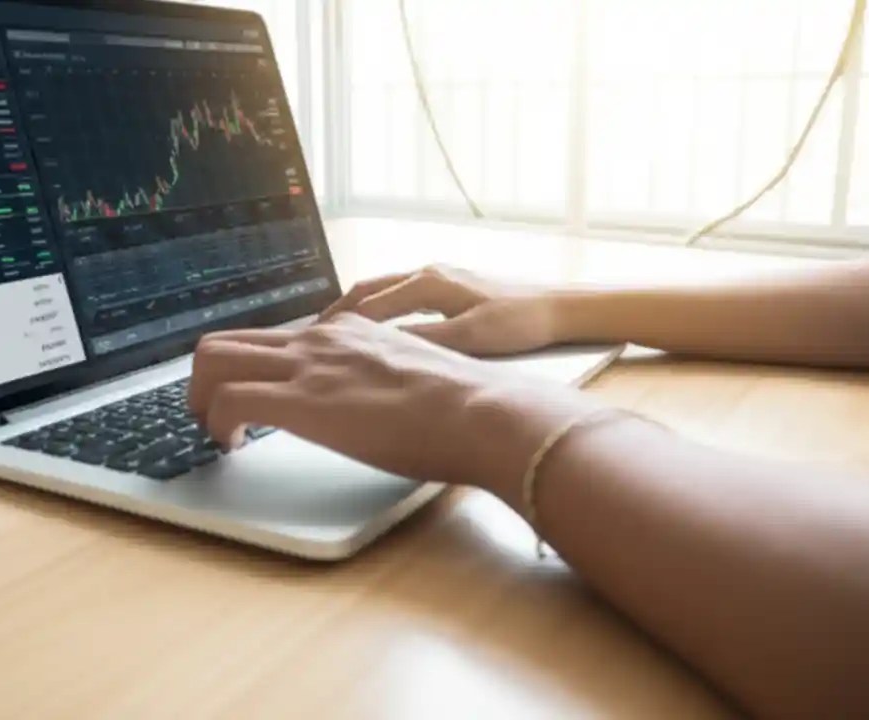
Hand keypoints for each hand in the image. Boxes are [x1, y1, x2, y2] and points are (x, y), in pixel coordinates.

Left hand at [188, 313, 600, 492]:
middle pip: (227, 340)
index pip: (276, 337)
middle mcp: (320, 339)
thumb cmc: (467, 408)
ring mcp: (309, 366)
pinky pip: (227, 401)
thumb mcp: (416, 378)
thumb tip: (384, 406)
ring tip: (217, 434)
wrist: (484, 413)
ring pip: (212, 360)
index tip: (255, 401)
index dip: (252, 372)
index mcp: (350, 331)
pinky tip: (231, 447)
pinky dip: (214, 425)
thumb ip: (386, 381)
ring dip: (199, 399)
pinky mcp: (302, 401)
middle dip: (204, 381)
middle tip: (214, 418)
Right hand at [320, 265, 560, 355]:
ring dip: (356, 308)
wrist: (558, 307)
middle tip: (310, 336)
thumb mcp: (470, 336)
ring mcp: (439, 277)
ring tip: (333, 333)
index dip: (338, 326)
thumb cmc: (519, 321)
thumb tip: (379, 347)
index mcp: (428, 283)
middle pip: (368, 289)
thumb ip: (423, 340)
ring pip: (383, 289)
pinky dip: (379, 309)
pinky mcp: (450, 287)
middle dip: (337, 311)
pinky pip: (400, 294)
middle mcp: (428, 273)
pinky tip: (376, 327)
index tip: (312, 345)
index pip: (368, 304)